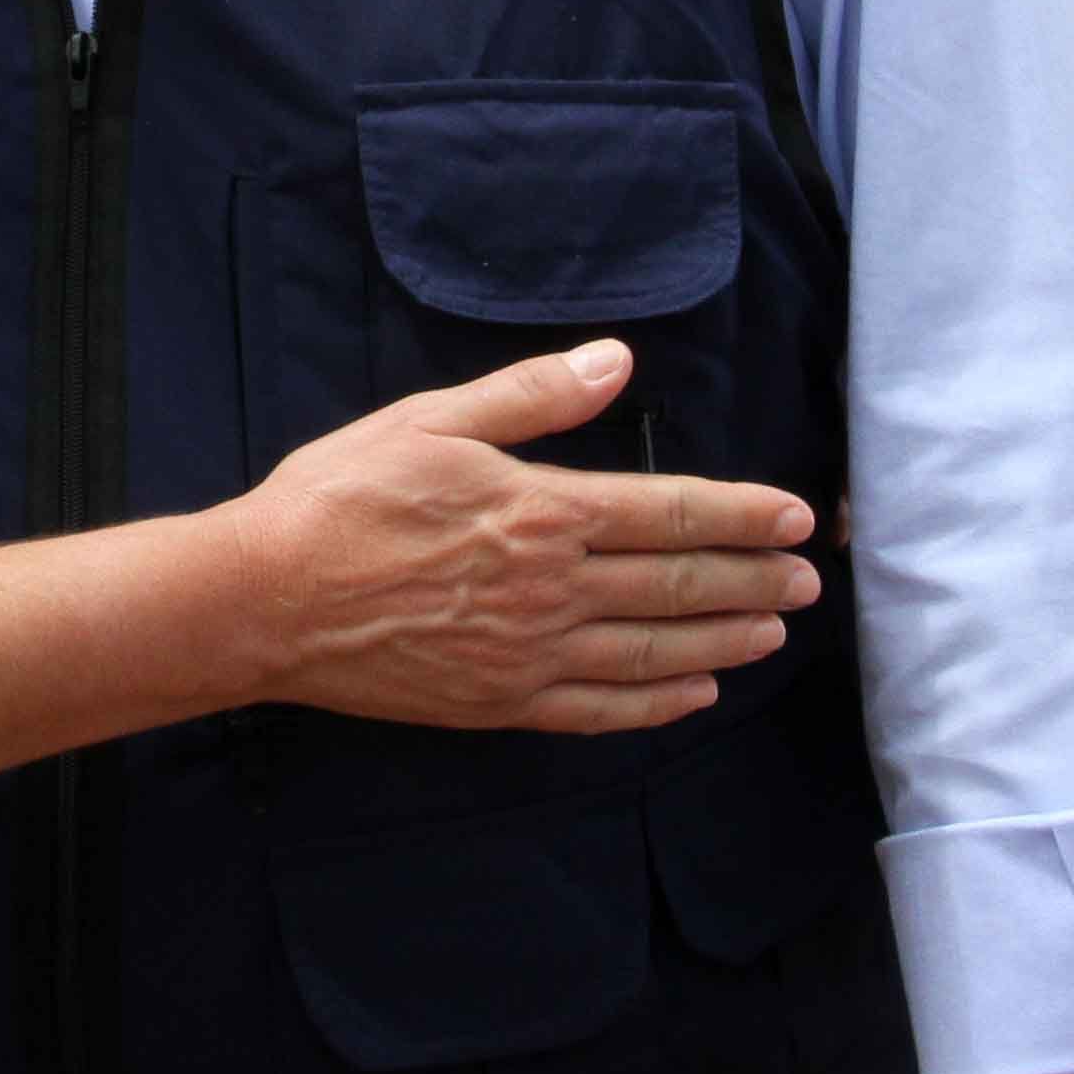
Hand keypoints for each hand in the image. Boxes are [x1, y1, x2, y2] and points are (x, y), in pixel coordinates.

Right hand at [220, 341, 821, 734]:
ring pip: (656, 653)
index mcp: (539, 511)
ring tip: (772, 630)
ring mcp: (530, 655)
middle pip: (678, 585)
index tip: (794, 518)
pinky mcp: (501, 703)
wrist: (265, 600)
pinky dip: (659, 705)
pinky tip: (696, 694)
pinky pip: (602, 711)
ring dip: (724, 639)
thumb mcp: (429, 420)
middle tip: (807, 579)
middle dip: (752, 579)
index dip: (741, 514)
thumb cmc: (339, 498)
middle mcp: (551, 590)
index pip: (669, 512)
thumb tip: (616, 362)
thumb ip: (531, 396)